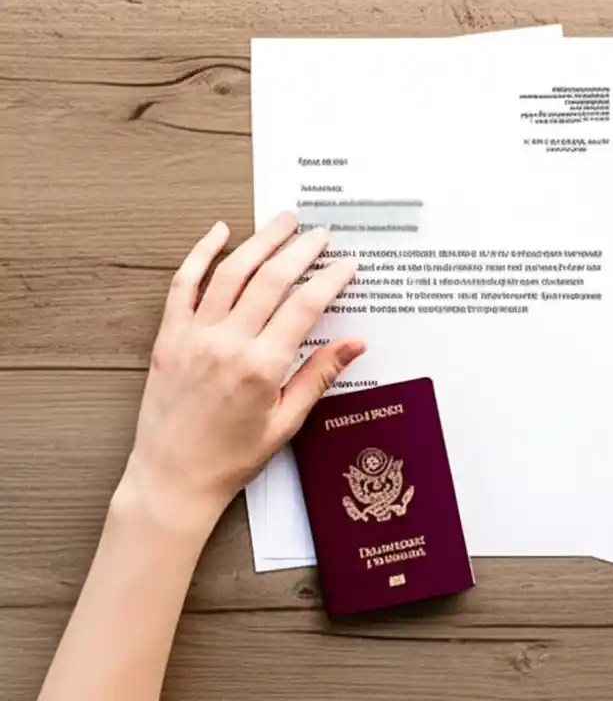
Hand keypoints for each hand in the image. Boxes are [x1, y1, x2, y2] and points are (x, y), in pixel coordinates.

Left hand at [116, 213, 363, 533]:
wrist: (173, 479)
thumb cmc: (230, 458)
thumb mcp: (286, 421)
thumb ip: (319, 376)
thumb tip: (355, 344)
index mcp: (262, 367)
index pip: (304, 306)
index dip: (330, 279)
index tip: (346, 266)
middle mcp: (227, 345)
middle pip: (271, 279)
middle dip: (300, 250)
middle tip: (320, 234)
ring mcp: (194, 337)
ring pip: (231, 272)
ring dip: (260, 241)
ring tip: (282, 222)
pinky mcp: (168, 338)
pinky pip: (183, 284)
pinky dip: (201, 254)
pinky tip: (219, 233)